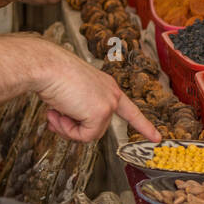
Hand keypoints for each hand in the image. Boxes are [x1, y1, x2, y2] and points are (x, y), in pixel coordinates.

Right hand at [34, 43, 159, 143]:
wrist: (46, 66)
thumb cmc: (53, 74)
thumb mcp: (71, 93)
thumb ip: (79, 109)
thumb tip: (70, 125)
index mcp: (107, 87)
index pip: (130, 110)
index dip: (143, 125)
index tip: (157, 138)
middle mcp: (112, 94)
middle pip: (97, 127)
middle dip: (73, 127)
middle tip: (56, 115)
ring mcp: (109, 104)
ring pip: (89, 135)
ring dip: (67, 129)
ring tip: (56, 111)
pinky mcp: (100, 113)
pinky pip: (84, 137)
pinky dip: (67, 131)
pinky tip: (59, 114)